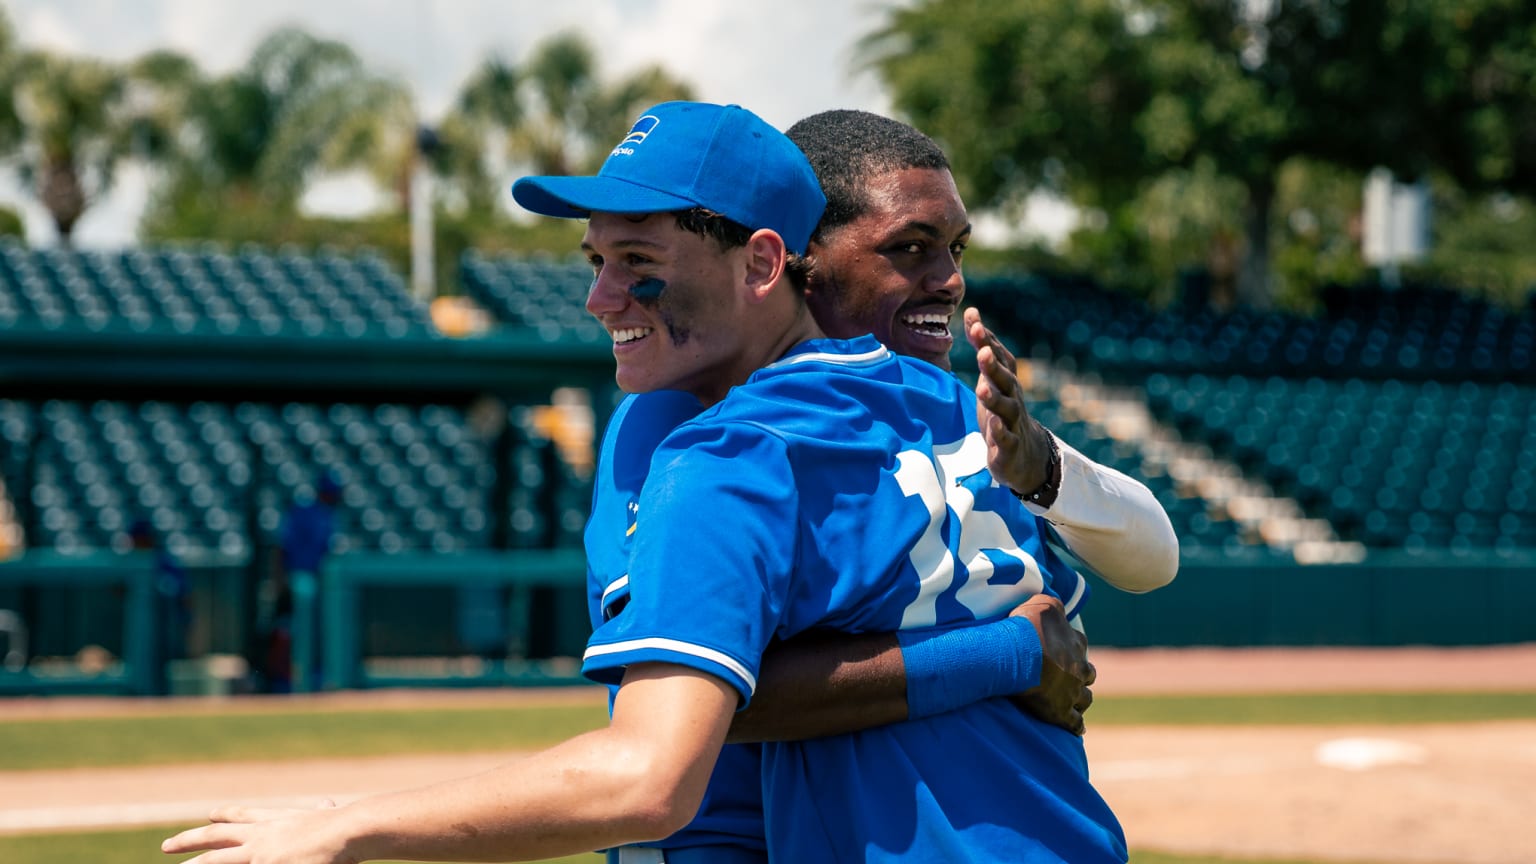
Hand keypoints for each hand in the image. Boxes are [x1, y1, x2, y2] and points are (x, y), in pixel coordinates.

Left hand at [161, 802, 351, 863]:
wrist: (347, 831)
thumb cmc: (345, 826)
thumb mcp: (327, 817)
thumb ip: (323, 814)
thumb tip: (328, 805)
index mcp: (277, 821)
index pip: (244, 816)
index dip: (226, 815)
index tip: (209, 815)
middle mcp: (261, 836)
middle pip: (217, 837)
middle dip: (190, 840)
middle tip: (166, 845)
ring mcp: (260, 854)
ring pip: (215, 861)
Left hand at [964, 307, 1053, 495]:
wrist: (1024, 454)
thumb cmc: (1002, 409)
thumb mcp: (990, 377)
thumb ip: (982, 347)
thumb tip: (972, 313)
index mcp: (1005, 380)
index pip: (997, 355)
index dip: (986, 338)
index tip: (973, 319)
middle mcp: (1011, 397)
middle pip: (1003, 379)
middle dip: (993, 365)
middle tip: (981, 351)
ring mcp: (1011, 423)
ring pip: (1005, 408)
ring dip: (994, 398)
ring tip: (982, 387)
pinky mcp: (1008, 447)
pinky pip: (1006, 439)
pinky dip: (1000, 432)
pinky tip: (993, 425)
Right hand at [1006, 594, 1094, 734]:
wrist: (1018, 654)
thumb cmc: (1027, 627)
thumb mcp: (1044, 603)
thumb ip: (1055, 605)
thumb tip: (1059, 607)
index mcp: (1075, 642)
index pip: (1079, 643)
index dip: (1073, 647)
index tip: (1065, 650)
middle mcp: (1079, 667)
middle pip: (1088, 674)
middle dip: (1082, 675)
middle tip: (1072, 677)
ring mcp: (1072, 691)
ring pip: (1085, 699)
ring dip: (1081, 699)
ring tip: (1075, 702)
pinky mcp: (1061, 711)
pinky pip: (1074, 722)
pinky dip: (1077, 726)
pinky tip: (1078, 730)